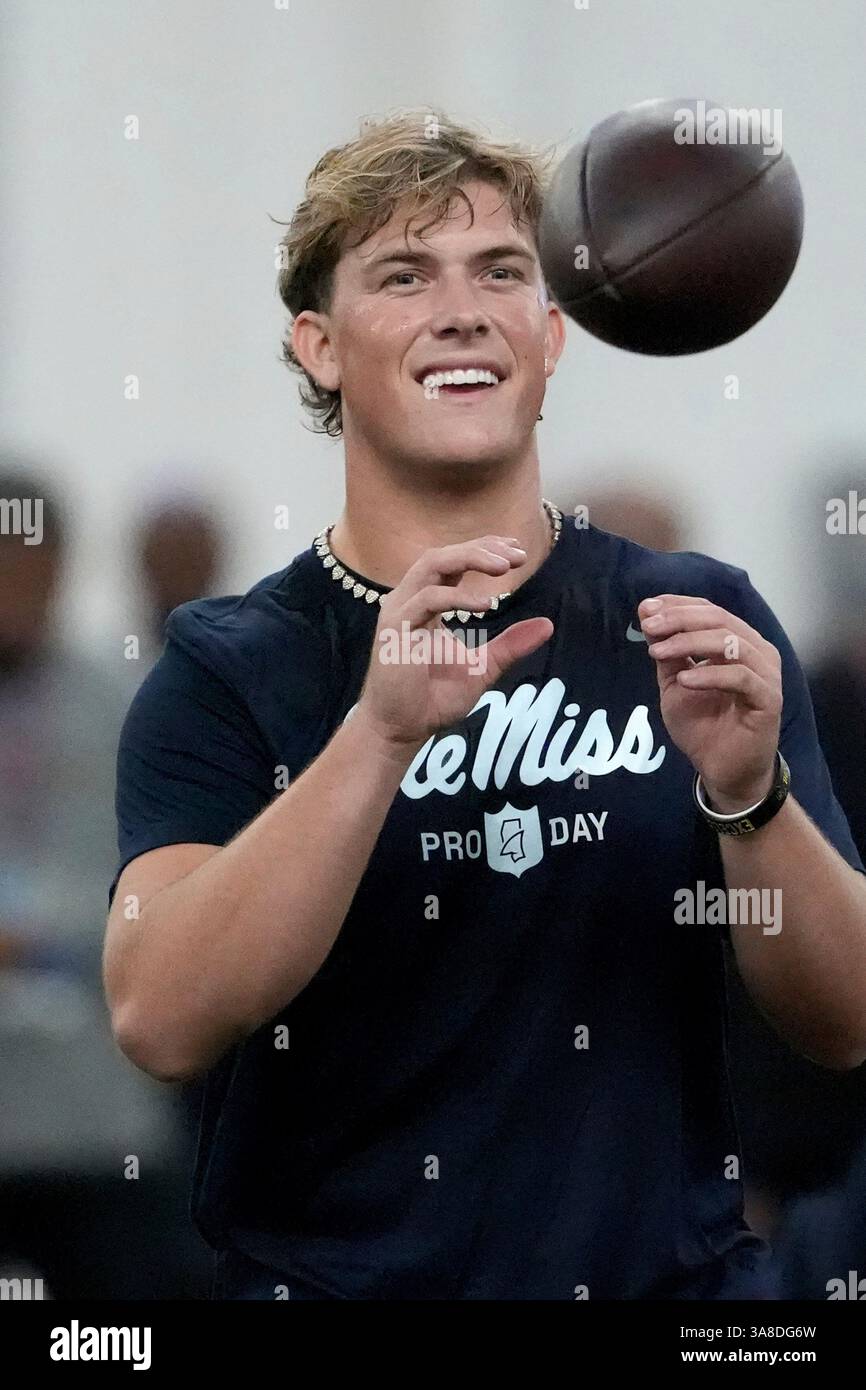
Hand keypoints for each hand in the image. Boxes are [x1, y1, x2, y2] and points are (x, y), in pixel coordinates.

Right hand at [356, 535, 552, 750]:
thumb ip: (510, 644)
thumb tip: (548, 625)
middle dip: (481, 549)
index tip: (518, 551)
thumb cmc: (434, 698)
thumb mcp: (483, 666)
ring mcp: (400, 611)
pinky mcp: (395, 629)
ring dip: (469, 558)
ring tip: (503, 566)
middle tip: (517, 556)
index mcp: (427, 603)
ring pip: (431, 565)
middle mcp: (411, 600)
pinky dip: (457, 596)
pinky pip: (427, 599)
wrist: (403, 729)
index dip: (484, 550)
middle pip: (443, 555)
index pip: (453, 562)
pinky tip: (485, 605)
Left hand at [639, 594, 781, 811]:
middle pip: (720, 619)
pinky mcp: (769, 699)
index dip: (678, 605)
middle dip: (680, 619)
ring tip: (658, 652)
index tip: (646, 609)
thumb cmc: (703, 726)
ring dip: (689, 643)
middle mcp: (757, 651)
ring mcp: (766, 674)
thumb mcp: (675, 684)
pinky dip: (709, 674)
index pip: (710, 610)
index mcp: (737, 642)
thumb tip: (648, 614)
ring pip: (730, 642)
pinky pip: (741, 677)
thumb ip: (667, 653)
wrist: (722, 770)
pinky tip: (684, 681)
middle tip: (649, 626)